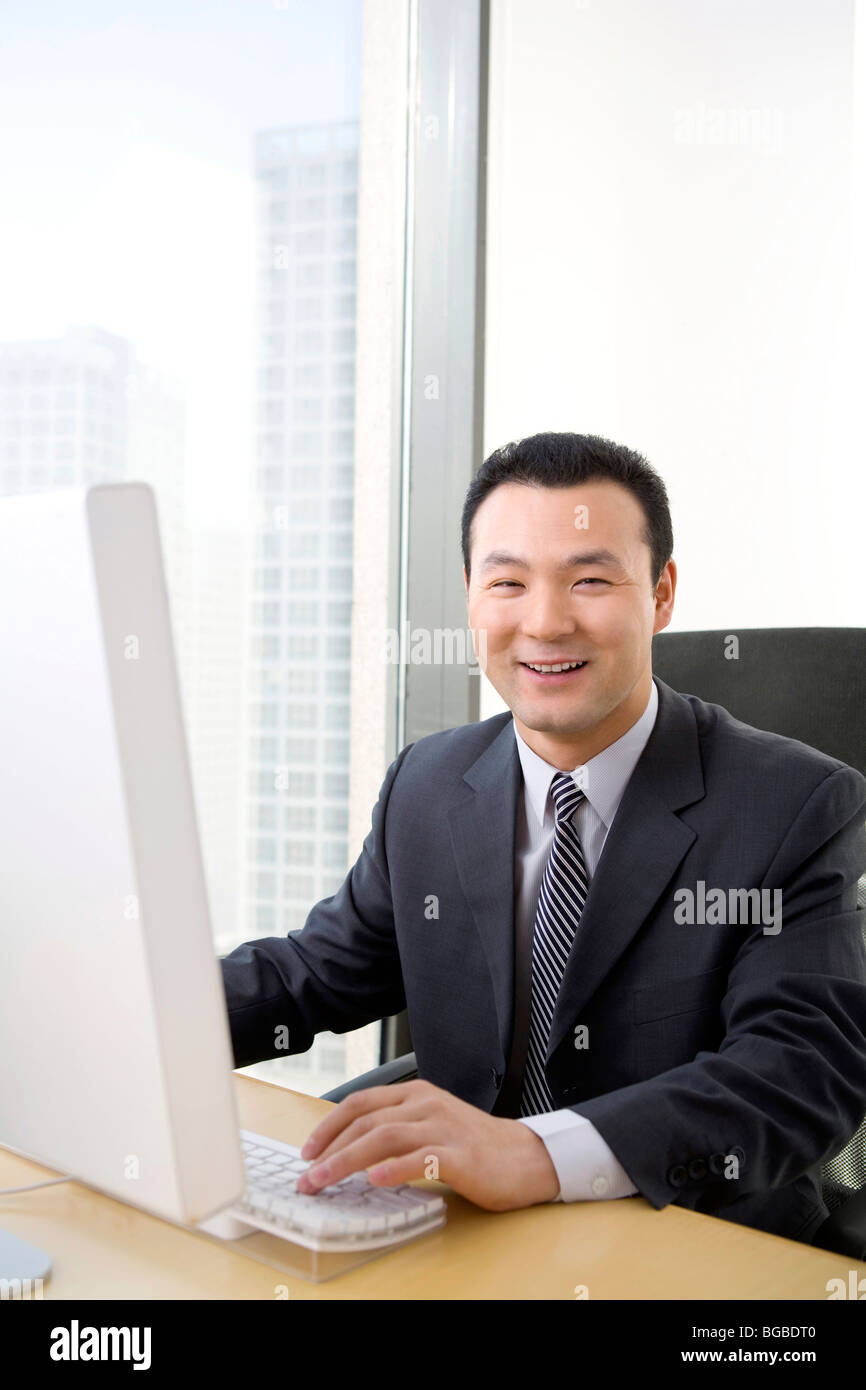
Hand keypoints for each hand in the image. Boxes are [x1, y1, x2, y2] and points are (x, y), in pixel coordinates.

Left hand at [296, 1079, 559, 1210]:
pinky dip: (395, 1168)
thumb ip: (396, 1128)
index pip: (361, 1103)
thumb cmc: (474, 1145)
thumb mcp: (431, 1123)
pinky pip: (422, 1159)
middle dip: (330, 1150)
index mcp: (417, 1094)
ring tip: (325, 1180)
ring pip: (385, 1138)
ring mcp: (444, 1128)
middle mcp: (427, 1104)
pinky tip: (376, 1180)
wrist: (525, 1157)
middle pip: (366, 1122)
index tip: (308, 1151)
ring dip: (348, 1161)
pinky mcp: (460, 1156)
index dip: (329, 1126)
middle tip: (307, 1177)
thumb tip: (348, 1149)